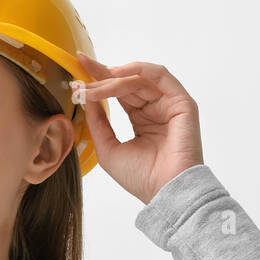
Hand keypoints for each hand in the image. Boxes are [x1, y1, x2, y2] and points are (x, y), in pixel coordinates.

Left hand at [75, 52, 203, 205]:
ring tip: (94, 83)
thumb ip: (97, 122)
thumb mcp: (107, 147)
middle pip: (127, 82)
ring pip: (139, 79)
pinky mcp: (182, 103)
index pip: (118, 92)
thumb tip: (86, 97)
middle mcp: (155, 109)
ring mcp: (169, 105)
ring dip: (114, 78)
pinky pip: (160, 76)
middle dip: (102, 75)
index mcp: (141, 119)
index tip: (78, 67)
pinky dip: (138, 71)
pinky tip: (117, 75)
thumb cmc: (140, 178)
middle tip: (81, 70)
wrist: (165, 192)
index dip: (99, 79)